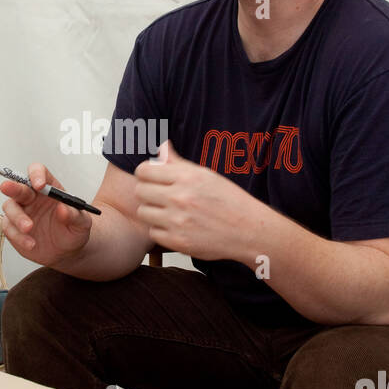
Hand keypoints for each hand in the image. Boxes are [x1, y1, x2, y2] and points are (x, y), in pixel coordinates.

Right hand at [0, 162, 93, 266]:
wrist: (66, 252)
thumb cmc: (73, 231)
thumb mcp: (81, 223)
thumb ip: (74, 215)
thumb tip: (63, 208)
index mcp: (48, 188)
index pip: (38, 171)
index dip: (36, 174)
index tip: (39, 185)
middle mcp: (32, 197)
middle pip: (18, 185)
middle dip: (12, 186)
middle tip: (6, 187)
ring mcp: (21, 212)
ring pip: (9, 206)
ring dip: (17, 217)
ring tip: (29, 228)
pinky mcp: (14, 228)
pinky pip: (9, 228)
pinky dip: (18, 236)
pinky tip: (31, 243)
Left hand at [132, 140, 261, 260]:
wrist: (248, 230)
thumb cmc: (228, 200)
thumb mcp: (205, 175)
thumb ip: (178, 163)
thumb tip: (161, 146)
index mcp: (186, 177)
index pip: (144, 171)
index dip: (145, 174)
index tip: (152, 179)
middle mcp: (180, 197)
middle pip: (140, 191)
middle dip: (147, 192)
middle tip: (160, 197)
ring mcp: (177, 221)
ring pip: (143, 212)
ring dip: (152, 212)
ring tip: (167, 212)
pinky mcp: (178, 241)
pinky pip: (153, 233)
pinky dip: (161, 230)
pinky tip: (175, 226)